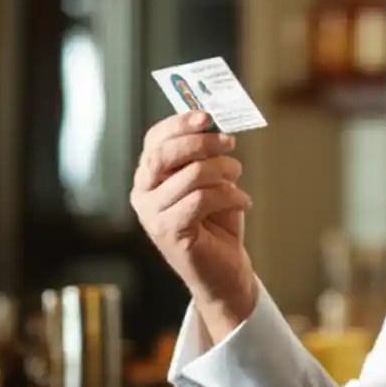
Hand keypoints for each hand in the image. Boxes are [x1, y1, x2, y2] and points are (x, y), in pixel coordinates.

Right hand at [131, 111, 256, 340]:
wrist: (225, 270)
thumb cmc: (217, 223)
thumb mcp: (213, 180)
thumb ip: (207, 155)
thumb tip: (217, 124)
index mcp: (150, 176)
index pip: (155, 140)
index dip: (179, 123)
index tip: (207, 116)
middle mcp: (143, 194)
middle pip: (164, 154)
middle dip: (200, 142)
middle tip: (228, 143)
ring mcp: (152, 215)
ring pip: (190, 175)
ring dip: (223, 171)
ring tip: (237, 179)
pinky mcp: (169, 232)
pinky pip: (201, 199)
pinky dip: (229, 195)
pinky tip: (242, 201)